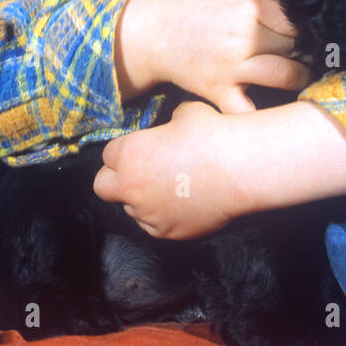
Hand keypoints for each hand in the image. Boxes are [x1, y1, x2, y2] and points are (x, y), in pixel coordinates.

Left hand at [92, 100, 248, 239]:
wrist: (242, 168)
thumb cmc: (214, 134)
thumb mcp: (186, 113)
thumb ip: (167, 123)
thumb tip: (172, 125)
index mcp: (130, 154)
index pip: (108, 155)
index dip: (124, 151)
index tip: (140, 150)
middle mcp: (131, 187)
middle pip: (103, 186)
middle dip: (116, 179)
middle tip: (138, 172)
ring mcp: (148, 213)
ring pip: (129, 208)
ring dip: (141, 199)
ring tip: (168, 187)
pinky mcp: (168, 232)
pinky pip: (152, 226)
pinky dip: (160, 216)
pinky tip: (180, 203)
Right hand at [116, 0, 312, 113]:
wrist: (147, 32)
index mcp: (248, 5)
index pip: (296, 16)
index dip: (307, 20)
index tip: (310, 23)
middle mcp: (245, 37)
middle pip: (296, 45)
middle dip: (306, 46)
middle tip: (312, 47)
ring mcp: (233, 67)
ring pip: (287, 76)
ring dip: (300, 75)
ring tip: (302, 71)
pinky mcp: (220, 91)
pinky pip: (249, 110)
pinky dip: (263, 113)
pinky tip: (273, 104)